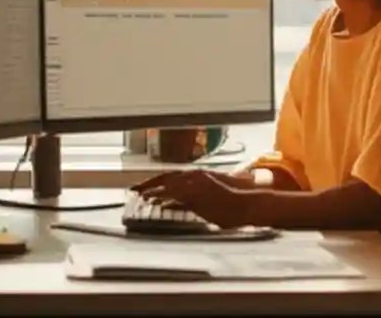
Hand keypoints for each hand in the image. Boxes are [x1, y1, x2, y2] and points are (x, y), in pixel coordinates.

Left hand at [130, 170, 258, 227]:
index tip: (141, 186)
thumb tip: (172, 202)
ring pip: (170, 187)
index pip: (169, 175)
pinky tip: (158, 205)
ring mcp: (197, 188)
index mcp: (197, 175)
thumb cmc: (230, 202)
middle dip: (148, 183)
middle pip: (165, 178)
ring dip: (155, 191)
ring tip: (142, 196)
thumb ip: (190, 196)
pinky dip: (167, 201)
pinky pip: (178, 199)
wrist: (247, 204)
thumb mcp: (208, 194)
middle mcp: (195, 178)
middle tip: (133, 190)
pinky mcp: (199, 198)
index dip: (154, 180)